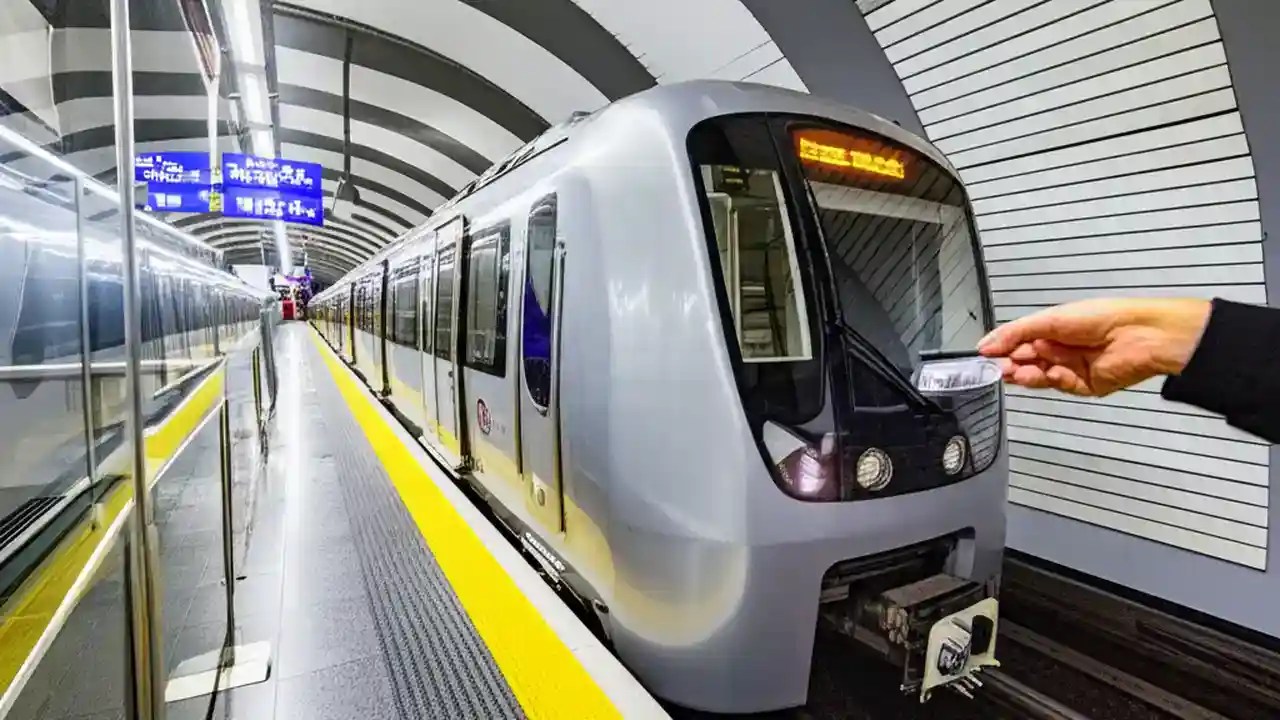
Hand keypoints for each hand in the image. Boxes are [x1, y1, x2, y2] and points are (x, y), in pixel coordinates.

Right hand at [976, 298, 1211, 396]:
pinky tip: (1039, 375)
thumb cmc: (1102, 317)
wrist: (1140, 336)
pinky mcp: (1083, 386)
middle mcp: (1061, 348)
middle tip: (997, 367)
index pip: (1019, 341)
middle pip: (1026, 360)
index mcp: (1053, 329)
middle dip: (1011, 363)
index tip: (985, 354)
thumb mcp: (1050, 319)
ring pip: (1039, 375)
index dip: (1002, 348)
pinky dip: (1047, 380)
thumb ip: (1016, 333)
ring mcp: (1071, 368)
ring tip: (1015, 372)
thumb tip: (986, 344)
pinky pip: (1058, 385)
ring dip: (1025, 374)